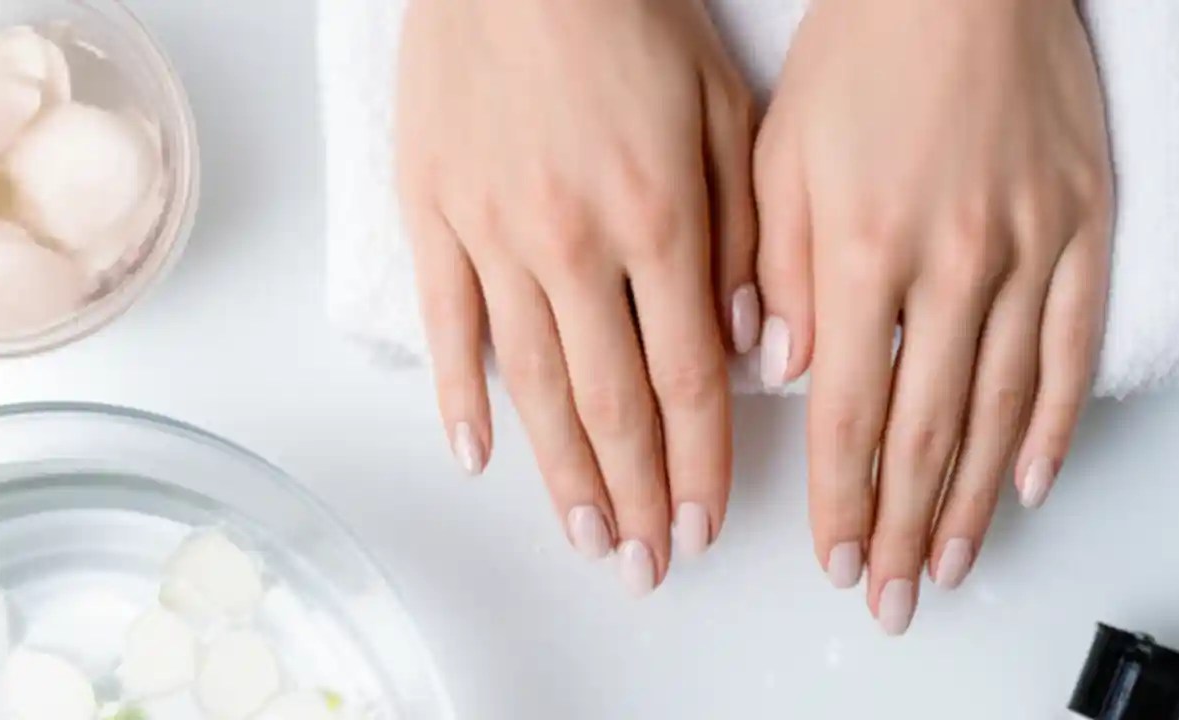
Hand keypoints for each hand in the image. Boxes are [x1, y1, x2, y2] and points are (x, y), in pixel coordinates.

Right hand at [397, 0, 756, 594]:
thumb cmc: (630, 17)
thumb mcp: (723, 107)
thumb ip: (744, 230)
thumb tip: (749, 342)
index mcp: (657, 217)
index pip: (686, 377)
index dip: (698, 463)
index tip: (705, 527)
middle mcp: (573, 243)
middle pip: (609, 400)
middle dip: (636, 495)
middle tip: (645, 565)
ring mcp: (491, 233)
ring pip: (529, 383)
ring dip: (560, 471)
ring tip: (581, 539)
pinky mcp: (429, 212)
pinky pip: (445, 323)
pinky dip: (460, 395)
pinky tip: (477, 458)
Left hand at [755, 0, 1111, 631]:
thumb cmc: (863, 51)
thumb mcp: (781, 154)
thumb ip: (776, 272)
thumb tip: (780, 371)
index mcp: (862, 249)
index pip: (845, 412)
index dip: (839, 499)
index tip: (832, 556)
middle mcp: (950, 264)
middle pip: (922, 430)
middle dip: (897, 526)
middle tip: (886, 594)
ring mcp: (1028, 250)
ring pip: (999, 407)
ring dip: (969, 499)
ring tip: (947, 565)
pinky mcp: (1084, 229)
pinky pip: (1072, 347)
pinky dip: (1055, 422)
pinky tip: (1031, 479)